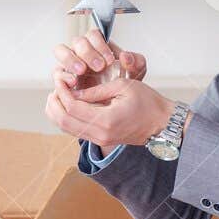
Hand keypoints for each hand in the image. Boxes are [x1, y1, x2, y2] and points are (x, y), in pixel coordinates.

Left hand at [45, 76, 175, 148]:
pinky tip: (68, 104)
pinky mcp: (101, 140)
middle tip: (58, 86)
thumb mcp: (123, 87)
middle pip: (63, 121)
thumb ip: (96, 90)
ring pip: (66, 128)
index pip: (72, 107)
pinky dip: (67, 117)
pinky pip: (75, 131)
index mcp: (106, 120)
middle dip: (55, 102)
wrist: (163, 124)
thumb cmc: (148, 103)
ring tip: (60, 94)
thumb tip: (74, 91)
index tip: (62, 78)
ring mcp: (100, 140)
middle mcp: (100, 134)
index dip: (62, 91)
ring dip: (58, 111)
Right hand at [51, 28, 146, 95]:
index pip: (93, 35)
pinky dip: (62, 76)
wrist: (114, 103)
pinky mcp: (62, 78)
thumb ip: (136, 62)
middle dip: (88, 53)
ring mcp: (69, 63)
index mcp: (97, 44)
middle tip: (99, 67)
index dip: (100, 45)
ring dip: (71, 60)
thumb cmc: (122, 83)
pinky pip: (57, 72)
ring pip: (61, 51)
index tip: (109, 60)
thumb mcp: (135, 73)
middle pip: (78, 41)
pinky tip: (72, 82)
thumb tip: (125, 56)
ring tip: (81, 71)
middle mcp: (81, 51)